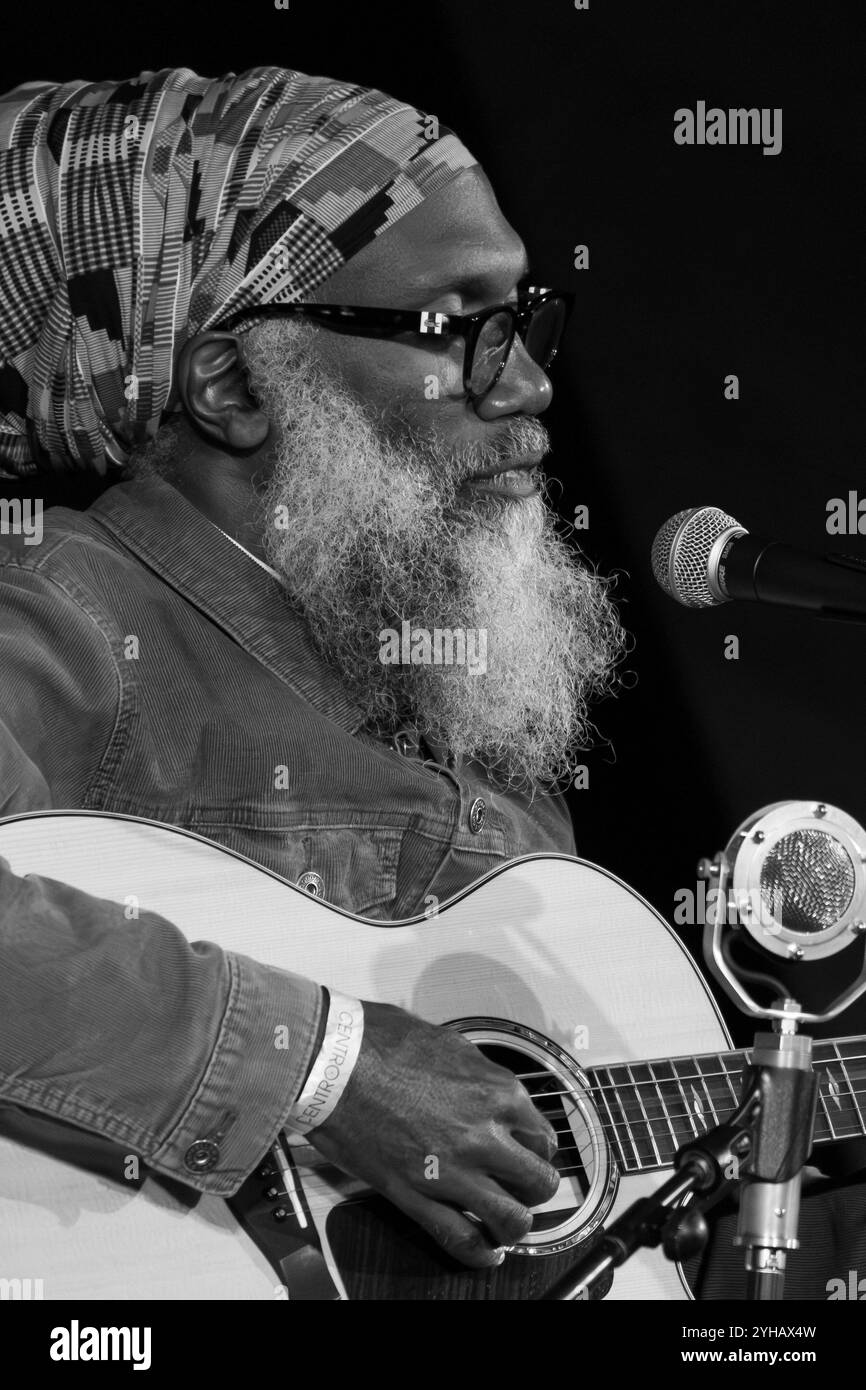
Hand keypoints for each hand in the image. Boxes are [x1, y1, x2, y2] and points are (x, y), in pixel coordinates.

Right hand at [307, 1001, 558, 1267]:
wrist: (331, 1063)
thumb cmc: (379, 1043)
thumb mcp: (448, 1043)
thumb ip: (479, 1073)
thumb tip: (488, 1088)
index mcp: (496, 1093)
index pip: (542, 1137)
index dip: (537, 1149)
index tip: (528, 1152)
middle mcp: (483, 1136)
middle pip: (539, 1182)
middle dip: (534, 1187)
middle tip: (521, 1185)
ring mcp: (452, 1171)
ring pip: (512, 1220)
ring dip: (515, 1223)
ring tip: (505, 1218)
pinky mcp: (416, 1196)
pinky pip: (461, 1238)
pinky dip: (480, 1254)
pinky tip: (487, 1254)